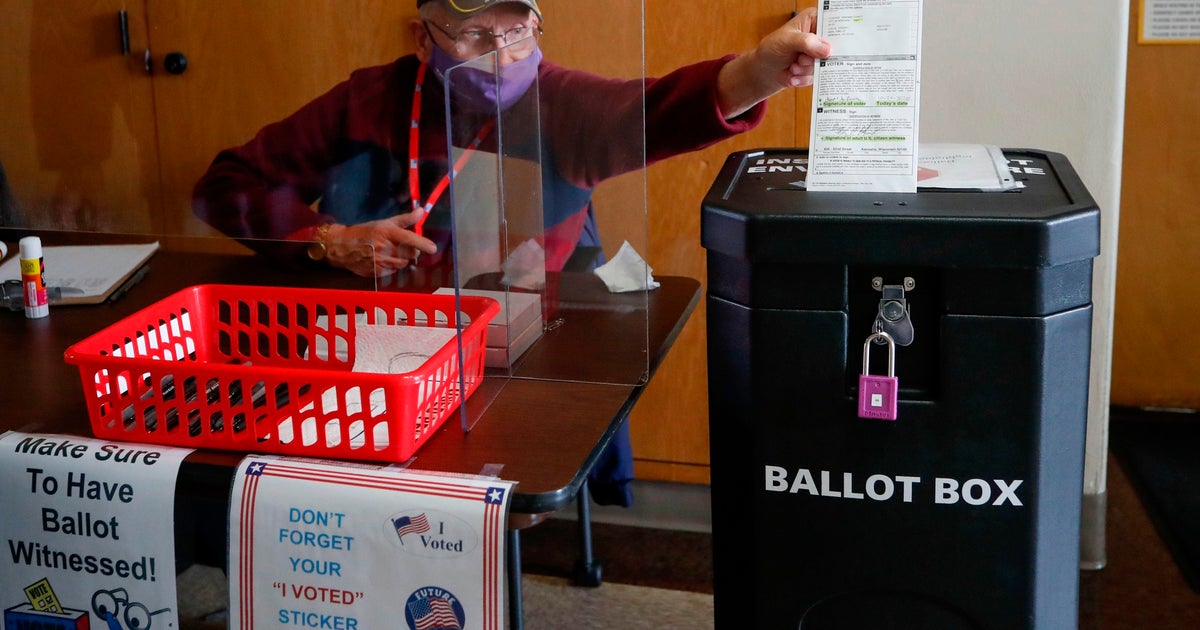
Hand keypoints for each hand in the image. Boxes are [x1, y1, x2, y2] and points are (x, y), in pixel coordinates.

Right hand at [323, 211, 437, 276]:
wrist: (342, 246)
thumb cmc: (365, 232)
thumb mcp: (384, 222)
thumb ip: (405, 219)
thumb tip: (421, 211)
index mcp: (387, 233)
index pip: (410, 239)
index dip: (423, 244)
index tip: (433, 248)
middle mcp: (385, 248)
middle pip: (410, 254)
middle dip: (412, 251)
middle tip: (405, 247)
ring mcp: (381, 262)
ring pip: (403, 264)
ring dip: (402, 259)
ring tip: (392, 252)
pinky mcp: (377, 273)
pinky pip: (394, 272)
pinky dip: (393, 267)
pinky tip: (384, 260)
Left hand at [717, 7, 831, 118]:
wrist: (763, 70)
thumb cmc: (772, 49)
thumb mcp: (786, 41)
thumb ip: (806, 42)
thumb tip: (827, 50)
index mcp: (815, 20)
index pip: (834, 24)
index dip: (837, 35)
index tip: (829, 48)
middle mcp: (820, 36)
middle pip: (834, 47)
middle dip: (816, 58)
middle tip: (801, 59)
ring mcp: (819, 54)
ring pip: (824, 64)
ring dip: (806, 69)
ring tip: (793, 67)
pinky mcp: (816, 69)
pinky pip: (817, 77)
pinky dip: (803, 78)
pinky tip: (791, 76)